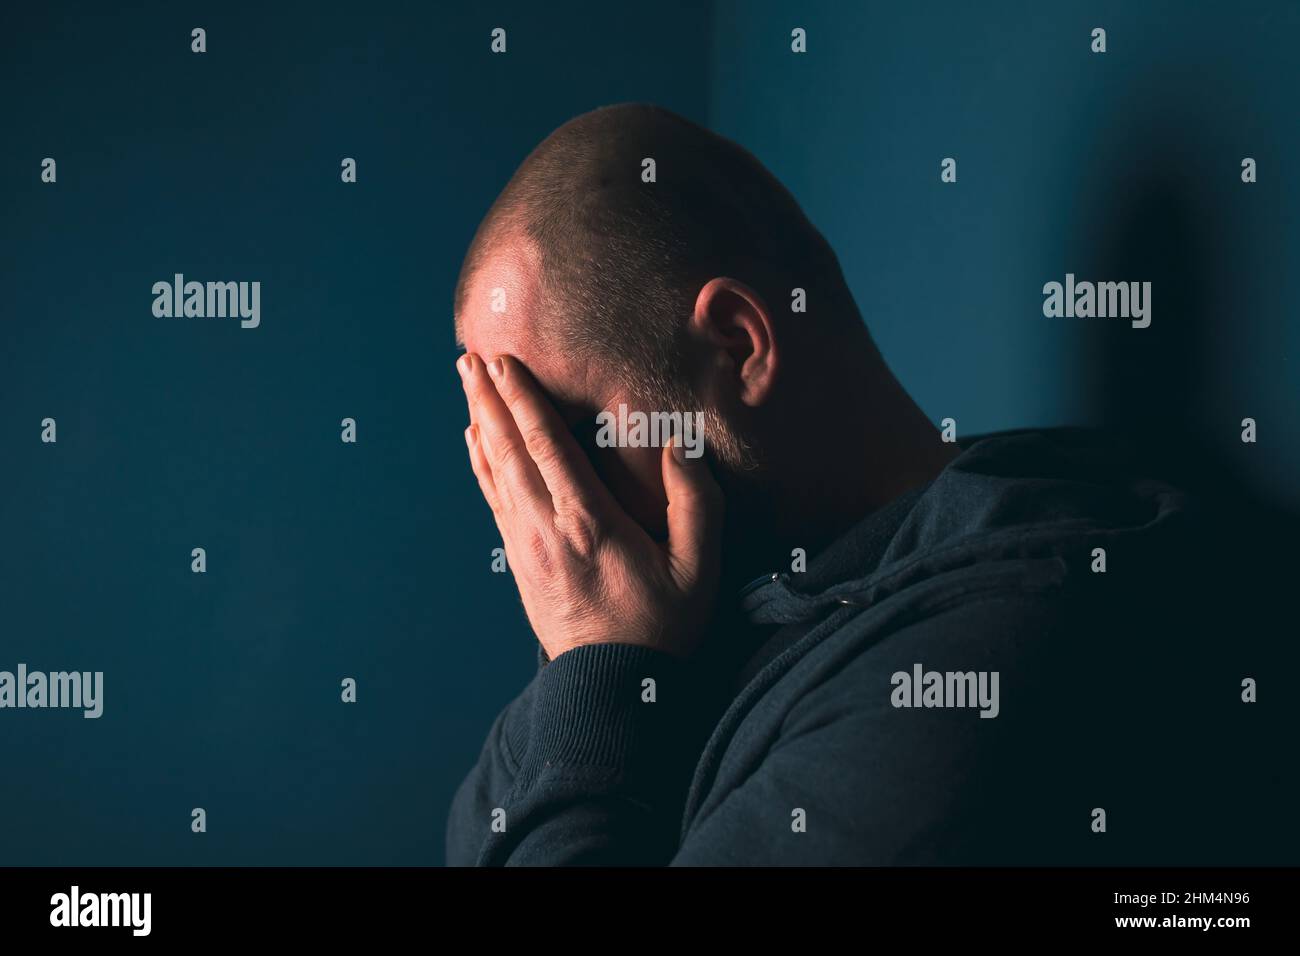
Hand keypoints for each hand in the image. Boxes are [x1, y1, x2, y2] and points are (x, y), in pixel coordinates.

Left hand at [457, 352, 723, 660]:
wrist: (612, 687)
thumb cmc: (662, 625)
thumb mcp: (698, 568)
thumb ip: (696, 504)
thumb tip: (678, 446)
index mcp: (588, 522)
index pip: (546, 446)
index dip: (523, 400)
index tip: (504, 362)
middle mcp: (547, 527)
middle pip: (508, 450)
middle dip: (488, 399)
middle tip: (469, 357)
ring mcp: (527, 545)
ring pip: (494, 471)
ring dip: (479, 422)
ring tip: (466, 385)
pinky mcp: (520, 560)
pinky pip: (494, 498)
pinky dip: (481, 463)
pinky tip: (476, 441)